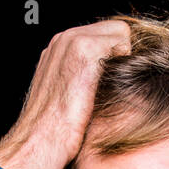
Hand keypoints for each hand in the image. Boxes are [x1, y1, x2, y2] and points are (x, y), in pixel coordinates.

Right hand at [0, 21, 130, 168]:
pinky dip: (126, 59)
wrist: (42, 139)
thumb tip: (101, 82)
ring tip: (117, 84)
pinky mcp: (85, 50)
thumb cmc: (55, 129)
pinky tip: (116, 83)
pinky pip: (122, 40)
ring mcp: (72, 41)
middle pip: (112, 29)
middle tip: (120, 82)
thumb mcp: (65, 97)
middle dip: (121, 52)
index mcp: (57, 49)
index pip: (100, 35)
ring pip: (120, 31)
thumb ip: (80, 79)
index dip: (114, 55)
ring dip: (124, 56)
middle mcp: (63, 40)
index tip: (116, 78)